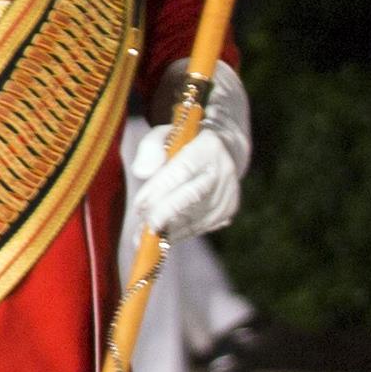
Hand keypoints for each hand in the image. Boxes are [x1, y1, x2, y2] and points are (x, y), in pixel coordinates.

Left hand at [129, 63, 250, 240]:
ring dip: (170, 229)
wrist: (224, 149)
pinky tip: (162, 237)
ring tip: (144, 238)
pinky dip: (181, 233)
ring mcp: (230, 191)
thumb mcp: (165, 133)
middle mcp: (224, 170)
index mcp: (208, 147)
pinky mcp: (229, 209)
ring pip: (199, 216)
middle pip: (194, 195)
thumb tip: (142, 172)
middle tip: (144, 228)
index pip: (182, 170)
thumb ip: (150, 148)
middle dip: (166, 213)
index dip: (160, 189)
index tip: (139, 206)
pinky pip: (202, 225)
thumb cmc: (184, 142)